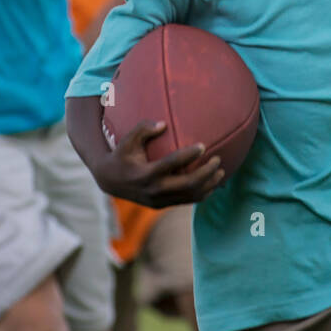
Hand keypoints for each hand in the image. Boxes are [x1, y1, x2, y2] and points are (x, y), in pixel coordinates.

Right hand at [94, 120, 223, 207]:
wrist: (109, 181)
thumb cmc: (122, 154)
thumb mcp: (127, 140)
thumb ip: (143, 128)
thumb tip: (163, 124)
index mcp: (145, 173)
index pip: (171, 164)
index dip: (188, 155)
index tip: (203, 145)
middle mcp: (153, 190)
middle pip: (187, 184)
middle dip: (206, 173)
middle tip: (217, 159)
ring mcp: (158, 200)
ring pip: (190, 196)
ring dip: (208, 185)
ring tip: (221, 171)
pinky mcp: (161, 205)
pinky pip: (186, 201)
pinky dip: (201, 193)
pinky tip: (212, 183)